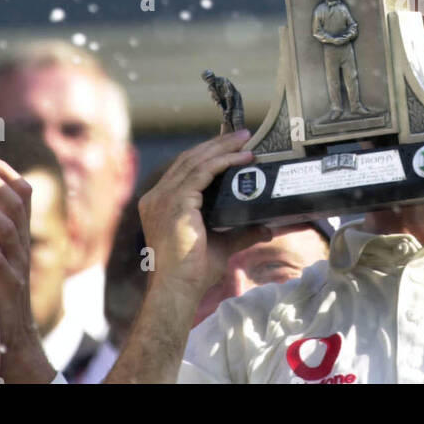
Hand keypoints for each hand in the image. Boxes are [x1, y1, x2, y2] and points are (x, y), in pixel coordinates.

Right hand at [136, 131, 270, 302]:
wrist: (179, 289)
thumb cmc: (193, 272)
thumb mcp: (222, 245)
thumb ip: (241, 233)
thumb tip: (266, 228)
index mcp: (161, 203)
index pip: (184, 169)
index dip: (207, 153)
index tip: (230, 145)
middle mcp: (157, 197)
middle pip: (190, 159)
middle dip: (217, 144)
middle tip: (242, 135)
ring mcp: (163, 198)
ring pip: (196, 161)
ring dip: (223, 148)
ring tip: (245, 140)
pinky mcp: (176, 202)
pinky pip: (202, 173)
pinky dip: (224, 162)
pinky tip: (242, 158)